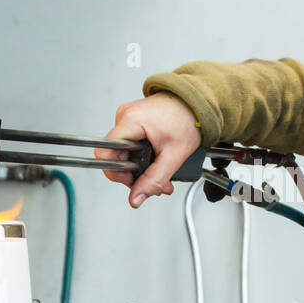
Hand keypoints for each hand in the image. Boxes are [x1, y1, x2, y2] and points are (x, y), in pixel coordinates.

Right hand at [96, 92, 200, 206]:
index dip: (116, 171)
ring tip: (160, 173)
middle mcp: (125, 116)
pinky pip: (130, 144)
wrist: (198, 104)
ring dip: (140, 167)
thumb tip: (136, 198)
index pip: (105, 152)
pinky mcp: (133, 120)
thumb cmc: (189, 120)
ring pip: (123, 152)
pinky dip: (142, 156)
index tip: (131, 179)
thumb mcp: (174, 156)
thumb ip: (154, 179)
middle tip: (154, 183)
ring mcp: (128, 117)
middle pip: (115, 155)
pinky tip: (156, 161)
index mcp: (130, 121)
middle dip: (134, 174)